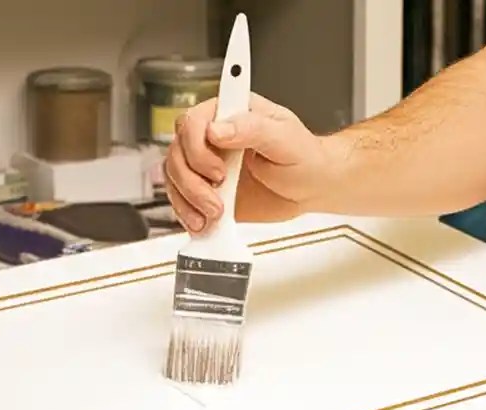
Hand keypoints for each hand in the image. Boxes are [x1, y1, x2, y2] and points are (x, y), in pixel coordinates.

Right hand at [163, 93, 343, 232]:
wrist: (311, 188)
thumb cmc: (304, 157)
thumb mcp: (285, 138)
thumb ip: (252, 128)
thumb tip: (218, 129)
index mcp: (230, 112)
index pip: (193, 121)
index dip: (197, 147)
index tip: (219, 169)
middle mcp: (212, 136)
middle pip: (177, 150)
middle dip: (193, 179)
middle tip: (218, 196)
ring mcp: (206, 163)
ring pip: (174, 175)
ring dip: (189, 198)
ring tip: (215, 212)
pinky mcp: (206, 189)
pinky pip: (180, 198)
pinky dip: (187, 212)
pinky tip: (203, 221)